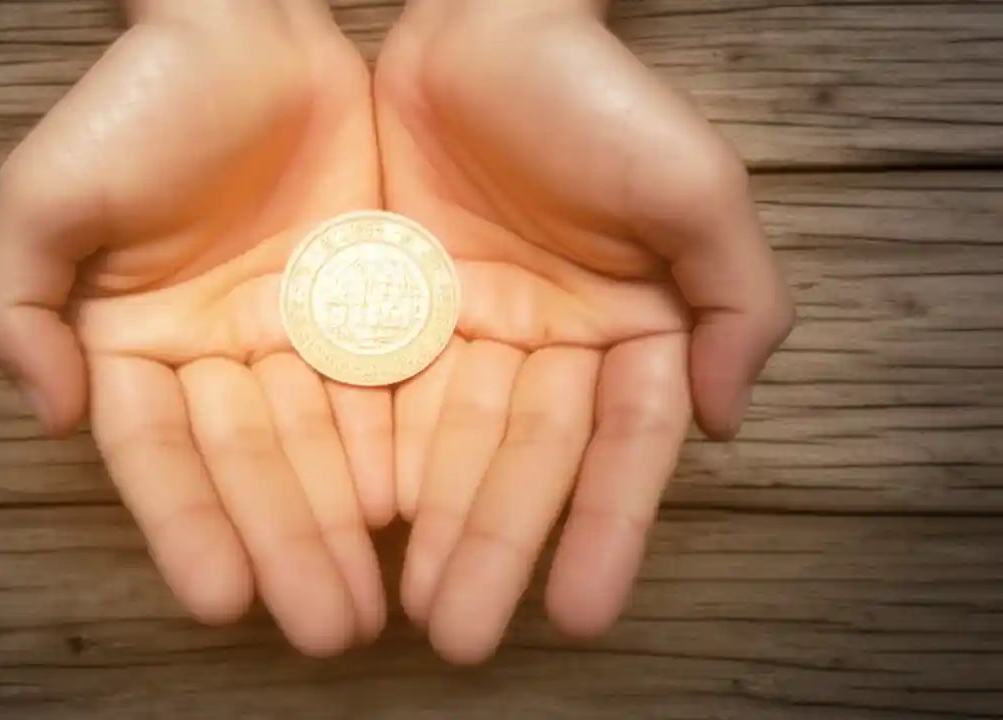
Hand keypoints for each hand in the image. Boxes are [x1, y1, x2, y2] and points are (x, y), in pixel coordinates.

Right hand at [0, 1, 388, 655]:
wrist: (247, 21)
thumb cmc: (138, 101)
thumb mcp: (48, 192)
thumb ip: (14, 300)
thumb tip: (46, 408)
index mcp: (136, 343)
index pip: (159, 455)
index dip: (186, 525)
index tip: (221, 599)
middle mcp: (218, 353)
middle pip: (254, 466)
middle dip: (286, 549)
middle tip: (326, 631)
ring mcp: (298, 332)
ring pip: (325, 443)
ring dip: (344, 526)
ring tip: (376, 603)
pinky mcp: (369, 301)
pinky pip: (388, 383)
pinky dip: (400, 445)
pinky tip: (419, 510)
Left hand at [375, 0, 794, 662]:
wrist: (480, 18)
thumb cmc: (597, 95)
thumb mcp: (696, 186)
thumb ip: (736, 299)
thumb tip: (730, 420)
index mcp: (624, 328)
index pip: (618, 447)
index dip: (604, 527)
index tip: (580, 609)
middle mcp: (542, 344)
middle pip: (517, 460)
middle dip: (493, 546)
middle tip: (462, 633)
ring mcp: (460, 329)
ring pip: (440, 441)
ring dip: (427, 524)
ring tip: (403, 606)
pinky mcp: (385, 304)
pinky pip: (372, 388)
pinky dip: (364, 453)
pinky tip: (355, 519)